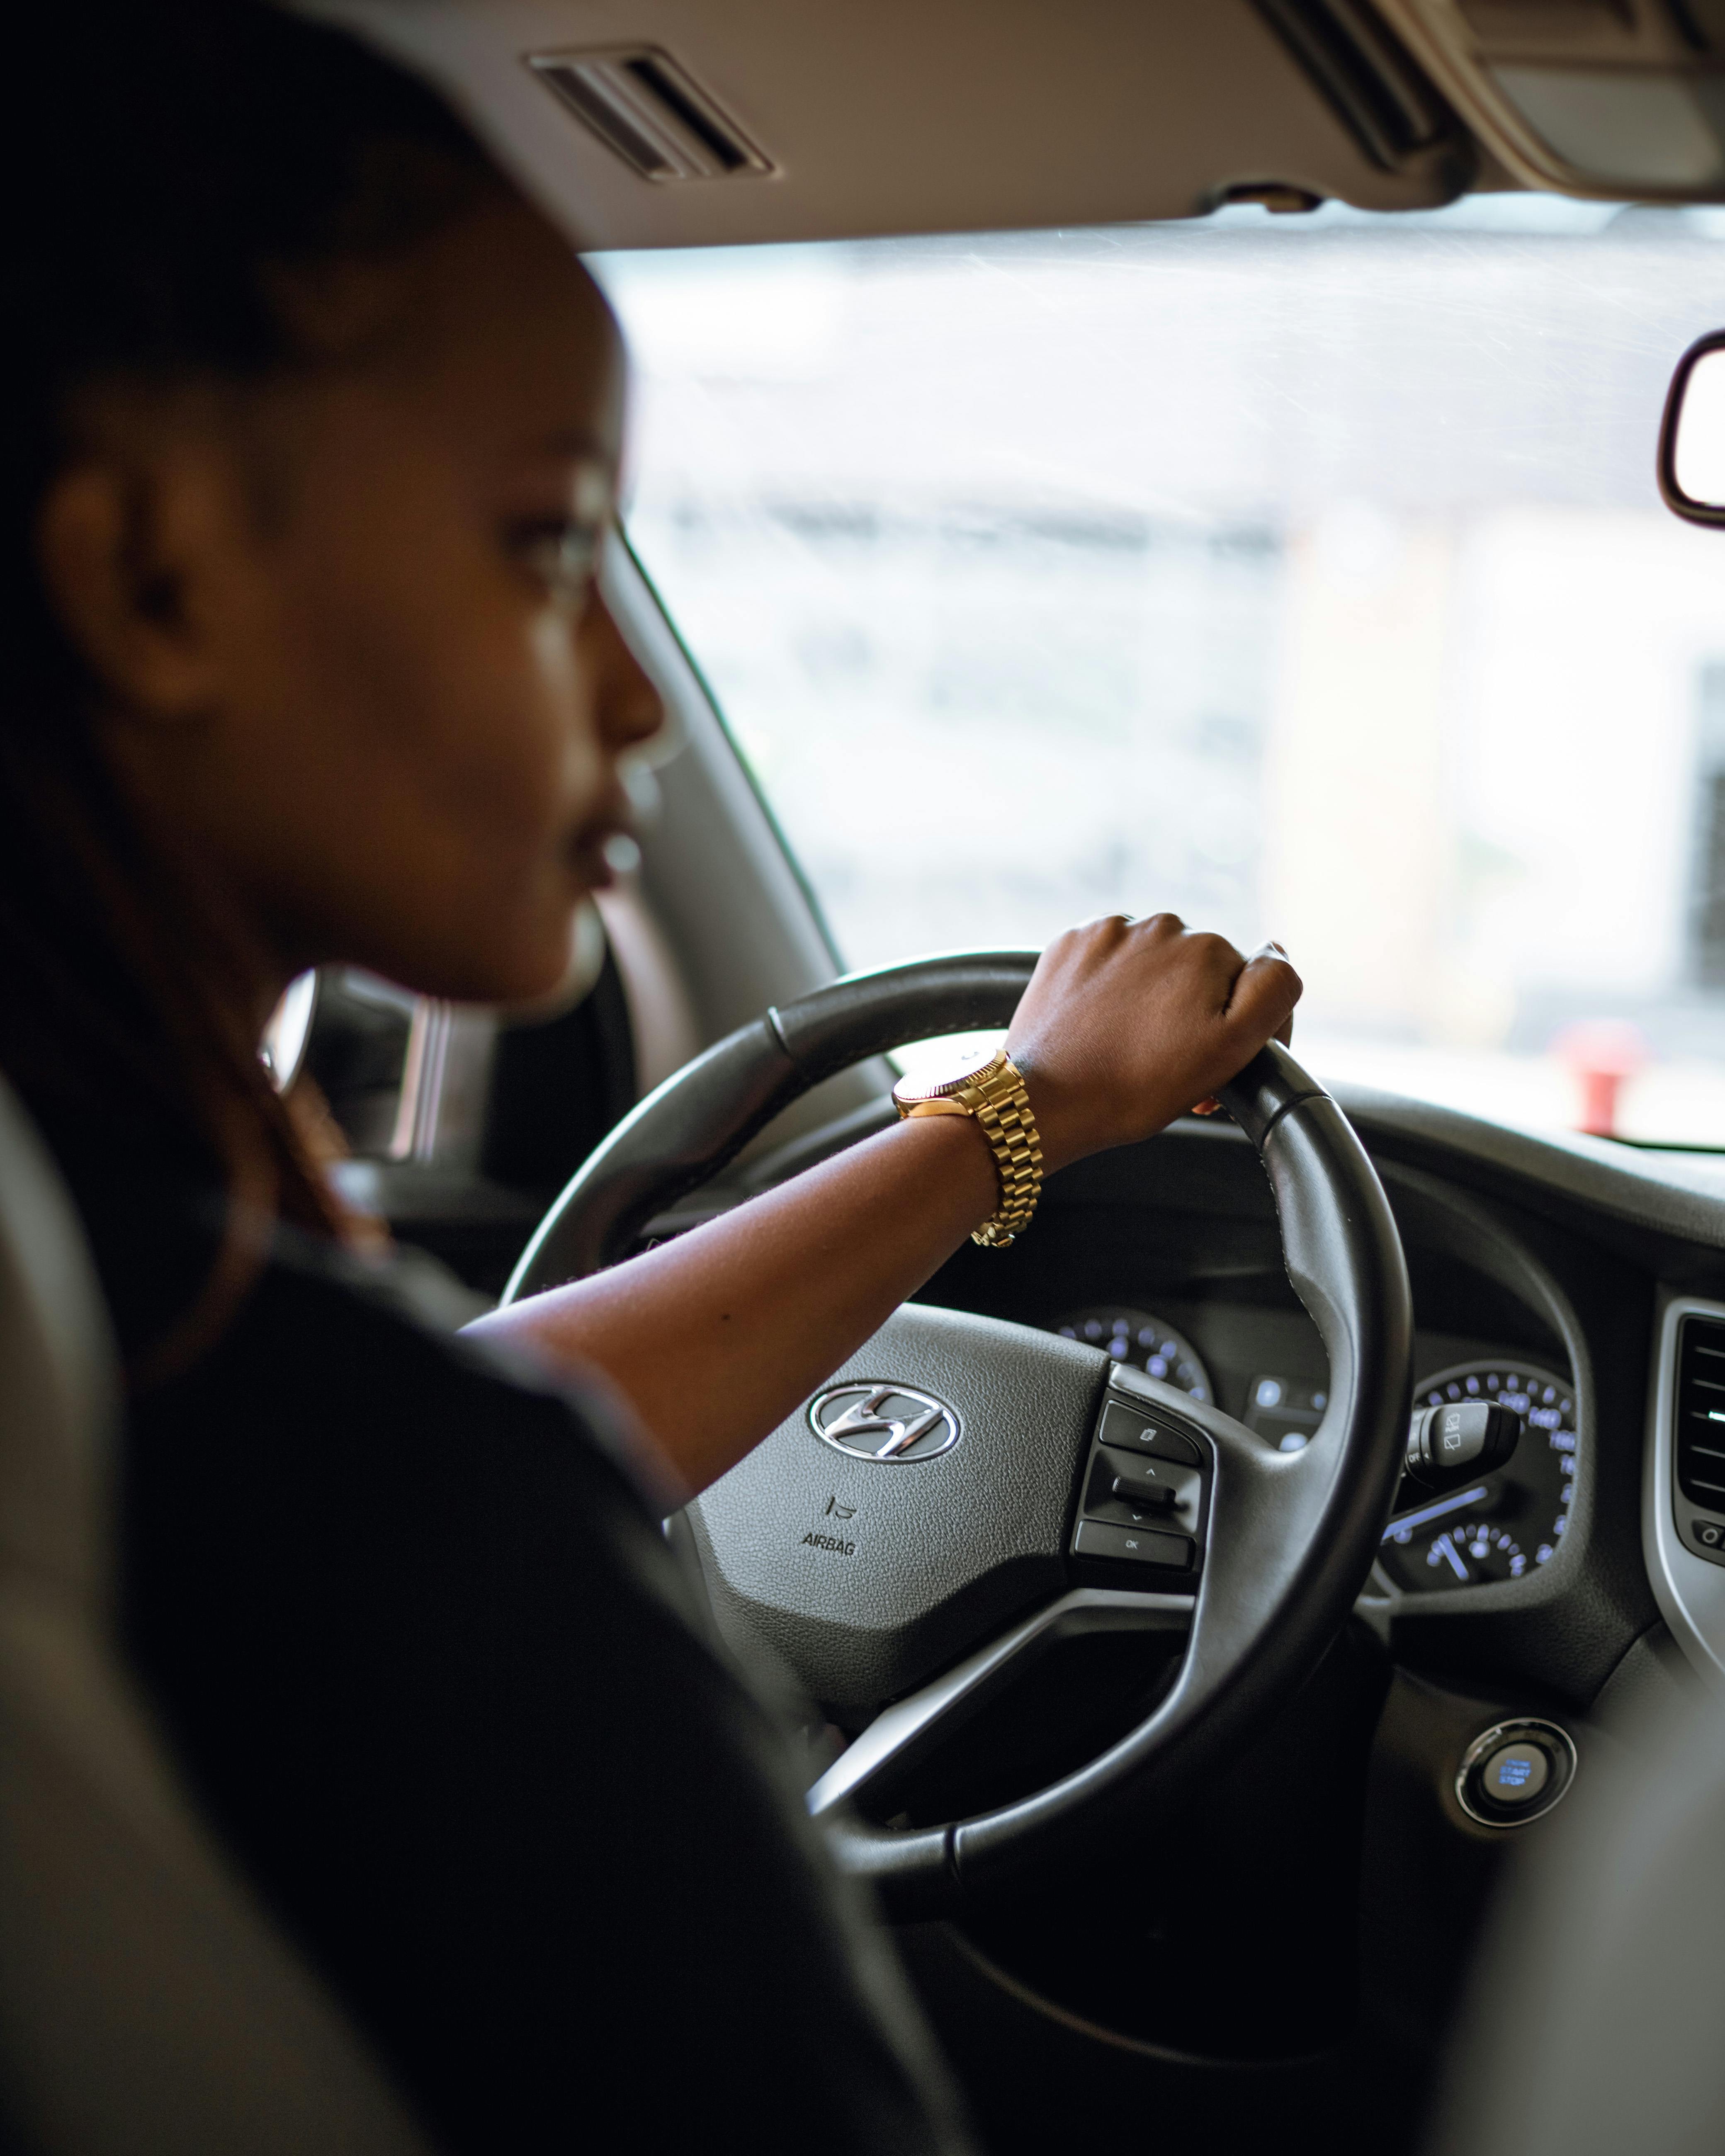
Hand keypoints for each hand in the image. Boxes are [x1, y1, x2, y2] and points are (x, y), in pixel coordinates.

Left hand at [1005, 914, 1300, 1174]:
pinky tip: (1103, 1026)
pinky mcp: (1071, 944)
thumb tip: (1275, 948)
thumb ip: (1272, 990)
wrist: (1045, 1101)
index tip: (1215, 1072)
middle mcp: (1161, 926)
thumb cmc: (1137, 1087)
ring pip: (1156, 966)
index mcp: (1207, 947)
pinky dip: (1113, 989)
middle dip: (1197, 1016)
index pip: (1251, 984)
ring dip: (1157, 1000)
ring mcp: (1110, 931)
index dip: (1243, 1034)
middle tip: (1172, 1068)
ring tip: (1133, 1048)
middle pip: (1201, 973)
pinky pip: (1110, 960)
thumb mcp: (1229, 1049)